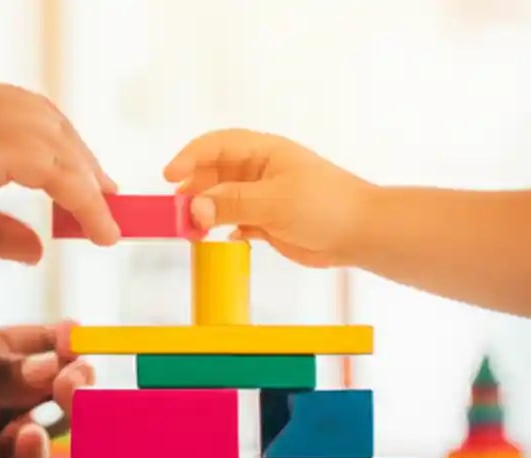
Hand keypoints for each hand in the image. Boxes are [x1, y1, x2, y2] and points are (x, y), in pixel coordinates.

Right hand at [0, 79, 121, 261]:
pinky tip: (99, 226)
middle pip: (43, 116)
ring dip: (88, 179)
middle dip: (80, 156)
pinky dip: (81, 197)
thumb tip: (37, 248)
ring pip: (52, 138)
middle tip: (110, 196)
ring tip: (111, 218)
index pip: (15, 115)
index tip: (83, 183)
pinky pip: (51, 167)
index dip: (55, 147)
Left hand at [0, 323, 91, 457]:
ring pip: (41, 429)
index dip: (65, 344)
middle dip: (69, 385)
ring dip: (50, 422)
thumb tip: (56, 366)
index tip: (87, 347)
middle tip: (79, 387)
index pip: (36, 344)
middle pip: (49, 387)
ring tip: (47, 418)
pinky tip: (24, 444)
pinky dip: (28, 457)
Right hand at [164, 129, 374, 267]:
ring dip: (204, 213)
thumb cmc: (326, 205)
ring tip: (193, 231)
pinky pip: (234, 220)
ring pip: (221, 199)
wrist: (360, 234)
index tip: (169, 177)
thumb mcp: (274, 201)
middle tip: (179, 212)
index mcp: (263, 151)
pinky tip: (219, 238)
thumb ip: (232, 203)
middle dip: (193, 190)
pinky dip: (222, 228)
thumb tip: (195, 208)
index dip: (189, 157)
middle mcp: (259, 170)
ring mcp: (262, 195)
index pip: (216, 145)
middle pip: (213, 173)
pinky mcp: (267, 220)